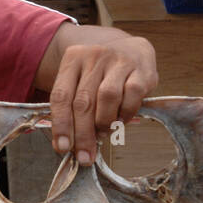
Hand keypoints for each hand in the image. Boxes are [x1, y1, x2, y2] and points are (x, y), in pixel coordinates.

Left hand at [37, 24, 157, 164]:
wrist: (129, 47)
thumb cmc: (100, 72)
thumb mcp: (80, 80)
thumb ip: (72, 107)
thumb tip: (67, 145)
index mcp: (72, 59)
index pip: (61, 96)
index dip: (61, 124)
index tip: (62, 148)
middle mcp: (94, 56)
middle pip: (83, 101)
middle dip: (83, 134)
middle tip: (84, 155)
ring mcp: (119, 61)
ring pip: (107, 97)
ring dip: (104, 123)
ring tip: (102, 135)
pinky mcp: (142, 69)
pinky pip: (132, 95)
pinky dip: (125, 114)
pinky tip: (120, 121)